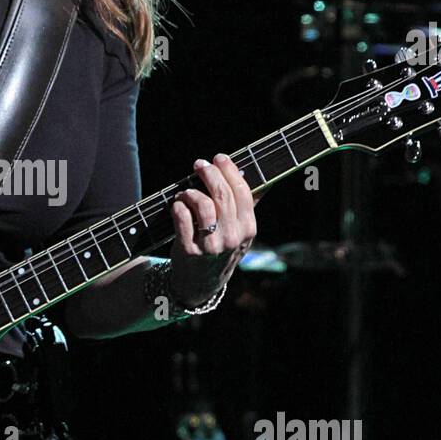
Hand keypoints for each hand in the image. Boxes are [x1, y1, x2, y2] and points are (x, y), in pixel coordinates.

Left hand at [168, 154, 258, 307]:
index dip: (229, 170)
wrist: (201, 282)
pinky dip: (178, 206)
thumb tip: (263, 177)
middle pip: (221, 195)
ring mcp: (211, 245)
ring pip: (203, 205)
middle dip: (209, 173)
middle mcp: (232, 237)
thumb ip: (248, 205)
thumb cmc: (221, 247)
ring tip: (185, 192)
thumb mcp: (240, 231)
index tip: (219, 158)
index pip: (242, 191)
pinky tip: (177, 205)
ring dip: (190, 192)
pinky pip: (182, 218)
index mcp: (248, 228)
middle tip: (199, 165)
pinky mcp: (190, 251)